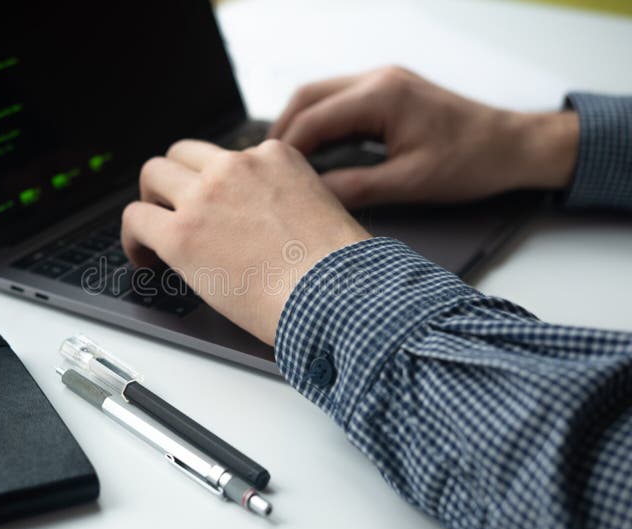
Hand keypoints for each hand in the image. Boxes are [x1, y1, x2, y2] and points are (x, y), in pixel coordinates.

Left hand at [121, 139, 369, 344]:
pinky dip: (133, 238)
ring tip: (154, 232)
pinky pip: (135, 219)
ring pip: (152, 174)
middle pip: (182, 153)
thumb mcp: (319, 209)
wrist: (334, 295)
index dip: (213, 182)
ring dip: (151, 201)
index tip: (211, 206)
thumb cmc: (337, 269)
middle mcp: (236, 166)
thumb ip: (286, 199)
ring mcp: (205, 197)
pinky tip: (144, 258)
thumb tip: (260, 222)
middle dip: (174, 181)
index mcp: (275, 157)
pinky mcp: (181, 234)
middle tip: (174, 210)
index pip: (227, 156)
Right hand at [269, 67, 578, 207]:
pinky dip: (320, 122)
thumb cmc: (472, 160)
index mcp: (383, 96)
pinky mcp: (389, 91)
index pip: (314, 119)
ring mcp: (383, 82)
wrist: (512, 145)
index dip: (287, 149)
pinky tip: (315, 149)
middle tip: (268, 166)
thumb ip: (356, 187)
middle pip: (308, 96)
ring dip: (299, 124)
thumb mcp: (410, 182)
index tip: (272, 177)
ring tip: (286, 160)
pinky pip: (339, 100)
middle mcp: (379, 80)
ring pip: (320, 95)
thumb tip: (314, 197)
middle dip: (283, 130)